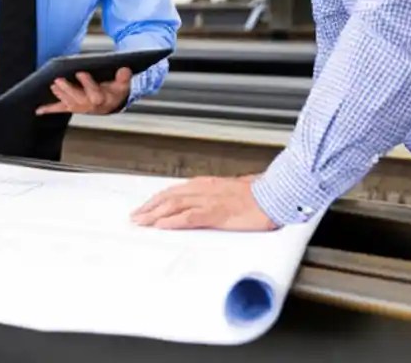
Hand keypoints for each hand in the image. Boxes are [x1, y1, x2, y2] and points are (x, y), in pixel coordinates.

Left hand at [36, 67, 130, 115]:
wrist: (112, 103)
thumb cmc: (115, 92)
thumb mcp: (123, 84)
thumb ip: (124, 78)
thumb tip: (124, 70)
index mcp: (102, 99)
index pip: (94, 92)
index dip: (87, 83)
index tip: (81, 73)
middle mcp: (89, 105)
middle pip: (77, 98)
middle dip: (68, 89)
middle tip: (59, 80)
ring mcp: (79, 107)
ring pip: (68, 102)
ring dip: (59, 94)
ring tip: (53, 85)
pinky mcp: (72, 107)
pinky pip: (60, 109)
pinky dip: (49, 109)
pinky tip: (39, 110)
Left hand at [131, 175, 275, 230]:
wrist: (275, 195)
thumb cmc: (259, 195)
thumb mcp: (234, 192)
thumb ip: (219, 196)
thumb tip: (213, 203)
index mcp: (208, 184)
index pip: (176, 191)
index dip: (158, 199)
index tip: (146, 207)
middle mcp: (204, 189)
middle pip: (169, 196)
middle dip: (150, 206)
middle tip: (135, 216)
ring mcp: (209, 200)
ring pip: (173, 205)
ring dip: (154, 214)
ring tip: (141, 221)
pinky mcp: (216, 213)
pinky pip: (189, 217)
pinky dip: (172, 221)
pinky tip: (161, 225)